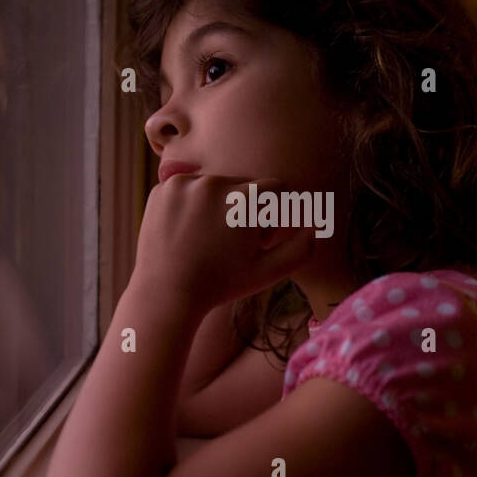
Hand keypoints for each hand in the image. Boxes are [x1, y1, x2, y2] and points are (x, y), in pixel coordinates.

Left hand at [132, 174, 316, 314]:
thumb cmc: (221, 284)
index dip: (273, 215)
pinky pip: (189, 188)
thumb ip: (301, 249)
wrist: (166, 293)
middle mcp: (214, 183)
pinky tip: (187, 231)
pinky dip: (191, 204)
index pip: (276, 189)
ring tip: (207, 238)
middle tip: (229, 243)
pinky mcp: (163, 188)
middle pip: (244, 185)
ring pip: (216, 185)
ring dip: (218, 204)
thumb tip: (314, 225)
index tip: (260, 238)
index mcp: (245, 200)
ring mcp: (184, 183)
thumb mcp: (268, 272)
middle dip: (244, 209)